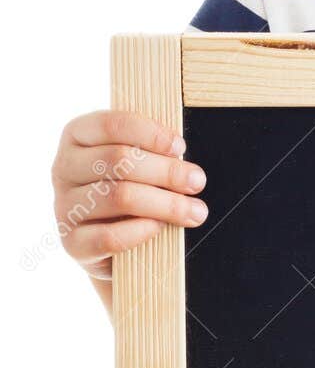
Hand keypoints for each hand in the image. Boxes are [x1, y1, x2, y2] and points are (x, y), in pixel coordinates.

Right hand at [51, 111, 208, 309]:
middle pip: (118, 160)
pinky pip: (110, 236)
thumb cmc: (130, 188)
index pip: (111, 124)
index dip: (150, 134)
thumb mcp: (137, 161)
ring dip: (166, 204)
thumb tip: (180, 154)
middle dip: (166, 171)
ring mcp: (64, 206)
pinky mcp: (71, 242)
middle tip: (197, 181)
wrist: (112, 243)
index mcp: (77, 136)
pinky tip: (161, 227)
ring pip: (119, 197)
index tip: (180, 146)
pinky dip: (142, 230)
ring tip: (195, 211)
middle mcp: (63, 167)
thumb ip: (151, 151)